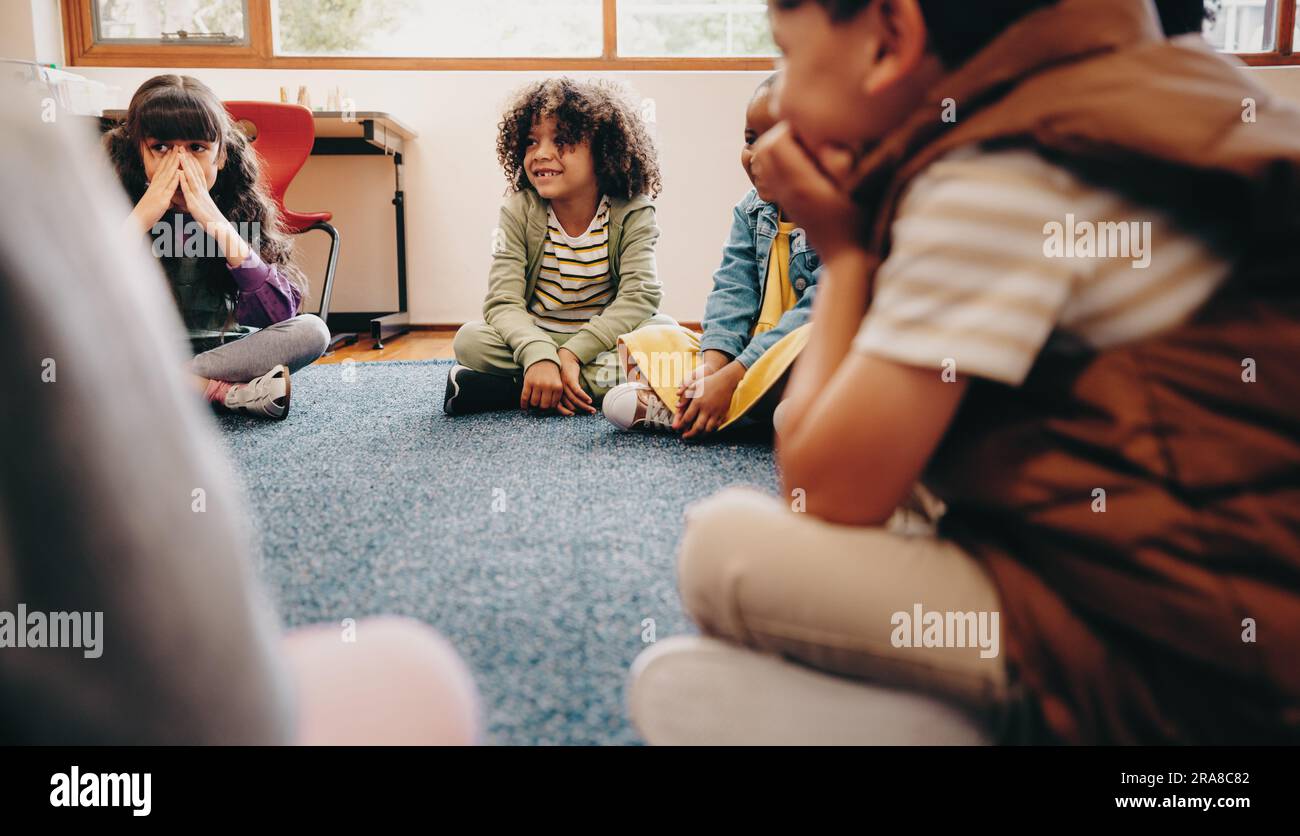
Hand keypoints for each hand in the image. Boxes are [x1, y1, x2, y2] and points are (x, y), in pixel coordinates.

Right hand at [128, 146, 181, 234]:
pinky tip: (180, 171)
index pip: (162, 169)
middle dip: (172, 156)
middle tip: (178, 146)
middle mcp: (156, 185)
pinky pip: (170, 187)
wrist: (139, 220)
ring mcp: (159, 191)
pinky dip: (175, 179)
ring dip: (174, 163)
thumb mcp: (157, 203)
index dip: (168, 159)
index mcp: (155, 185)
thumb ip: (163, 199)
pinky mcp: (162, 199)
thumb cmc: (147, 213)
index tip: (173, 150)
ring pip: (168, 174)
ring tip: (180, 153)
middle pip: (166, 168)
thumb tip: (167, 200)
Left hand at [177, 148, 248, 266]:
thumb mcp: (205, 208)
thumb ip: (200, 201)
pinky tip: (179, 173)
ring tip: (179, 154)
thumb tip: (197, 198)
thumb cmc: (213, 221)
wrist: (220, 230)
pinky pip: (189, 191)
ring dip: (185, 166)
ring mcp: (199, 197)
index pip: (197, 174)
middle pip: (194, 172)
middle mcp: (202, 192)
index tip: (186, 153)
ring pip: (191, 178)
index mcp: (203, 192)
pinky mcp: (195, 204)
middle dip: (187, 159)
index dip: (191, 163)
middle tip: (181, 147)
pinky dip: (184, 181)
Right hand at [522, 359, 563, 411]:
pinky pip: (525, 397)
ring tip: (533, 402)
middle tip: (539, 405)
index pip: (553, 405)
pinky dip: (524, 404)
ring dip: (533, 404)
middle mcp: (548, 386)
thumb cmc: (551, 374)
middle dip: (541, 407)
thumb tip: (556, 412)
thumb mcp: (558, 383)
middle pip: (544, 406)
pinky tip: (524, 407)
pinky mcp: (528, 382)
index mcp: (558, 387)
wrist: (542, 360)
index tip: (546, 406)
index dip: (549, 407)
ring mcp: (537, 384)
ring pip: (534, 402)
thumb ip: (556, 396)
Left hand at [556, 348, 595, 415]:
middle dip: (581, 410)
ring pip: (575, 400)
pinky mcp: (570, 380)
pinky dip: (584, 397)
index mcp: (555, 393)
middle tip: (590, 413)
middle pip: (570, 405)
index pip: (560, 407)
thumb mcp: (561, 385)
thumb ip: (565, 395)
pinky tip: (590, 401)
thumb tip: (572, 407)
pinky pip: (578, 391)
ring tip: (592, 410)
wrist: (565, 358)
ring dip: (585, 405)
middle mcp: (558, 391)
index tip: (574, 416)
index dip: (567, 413)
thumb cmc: (564, 373)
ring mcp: (564, 386)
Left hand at [673, 359, 743, 438]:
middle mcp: (706, 409)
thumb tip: (677, 406)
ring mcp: (715, 412)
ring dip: (700, 435)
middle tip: (685, 437)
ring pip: (707, 429)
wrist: (726, 381)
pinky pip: (716, 426)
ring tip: (695, 436)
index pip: (687, 418)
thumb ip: (685, 396)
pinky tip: (705, 431)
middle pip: (697, 427)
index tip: (677, 429)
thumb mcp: (694, 385)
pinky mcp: (722, 414)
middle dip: (690, 435)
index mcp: (697, 402)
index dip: (681, 426)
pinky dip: (710, 431)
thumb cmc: (708, 382)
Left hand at [749, 122, 865, 259]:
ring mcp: (784, 198)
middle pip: (764, 147)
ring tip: (807, 148)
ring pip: (763, 160)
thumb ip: (840, 161)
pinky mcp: (786, 203)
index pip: (776, 141)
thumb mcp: (857, 189)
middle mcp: (786, 189)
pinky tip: (806, 164)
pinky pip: (770, 173)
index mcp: (801, 183)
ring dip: (780, 147)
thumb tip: (826, 138)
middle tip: (809, 135)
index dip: (793, 127)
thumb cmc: (859, 221)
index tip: (816, 129)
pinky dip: (780, 162)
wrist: (846, 257)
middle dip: (783, 134)